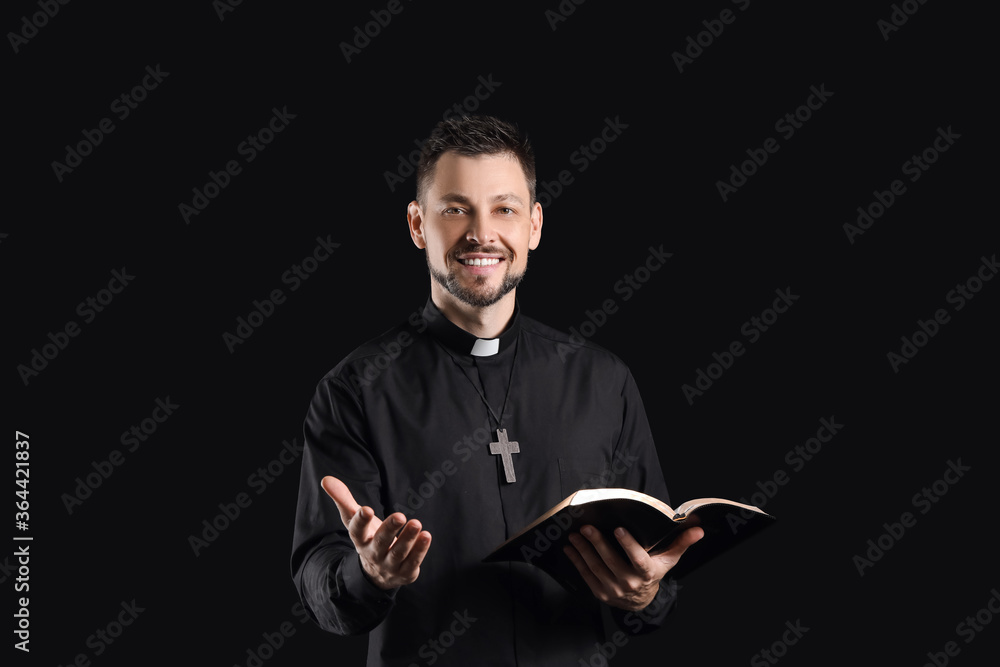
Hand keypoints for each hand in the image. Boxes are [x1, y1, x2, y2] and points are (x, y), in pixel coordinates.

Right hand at [321, 476, 431, 589]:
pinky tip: (426, 536)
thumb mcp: (354, 520)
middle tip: (400, 515)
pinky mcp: (405, 572)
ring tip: (417, 523)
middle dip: (390, 529)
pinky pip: (413, 562)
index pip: (357, 531)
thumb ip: (343, 499)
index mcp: (360, 540)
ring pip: (398, 553)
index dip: (361, 521)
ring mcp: (389, 565)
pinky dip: (420, 549)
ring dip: (408, 538)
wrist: (377, 573)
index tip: (367, 509)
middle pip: (381, 542)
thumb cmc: (368, 537)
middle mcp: (373, 554)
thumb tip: (326, 479)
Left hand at [564, 525, 703, 610]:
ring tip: (575, 534)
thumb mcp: (668, 559)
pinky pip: (586, 575)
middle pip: (611, 561)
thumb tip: (698, 528)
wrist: (641, 601)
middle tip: (586, 527)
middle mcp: (630, 583)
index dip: (628, 545)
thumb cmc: (654, 572)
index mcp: (647, 573)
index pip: (638, 559)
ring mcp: (613, 590)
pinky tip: (570, 548)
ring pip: (596, 567)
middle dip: (597, 543)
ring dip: (583, 550)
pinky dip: (576, 561)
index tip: (617, 529)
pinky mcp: (600, 593)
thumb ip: (681, 543)